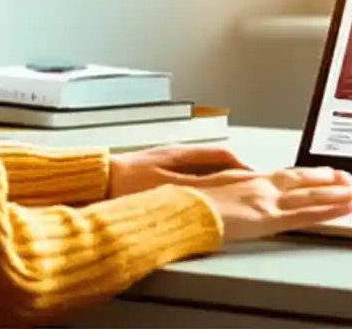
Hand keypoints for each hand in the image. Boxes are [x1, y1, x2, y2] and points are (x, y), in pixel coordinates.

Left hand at [108, 145, 254, 197]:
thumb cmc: (128, 183)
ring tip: (228, 194)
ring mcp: (165, 161)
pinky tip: (198, 197)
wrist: (95, 180)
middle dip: (232, 173)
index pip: (223, 155)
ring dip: (216, 178)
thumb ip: (200, 185)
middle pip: (214, 160)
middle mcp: (176, 153)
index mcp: (183, 153)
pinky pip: (187, 174)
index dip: (242, 167)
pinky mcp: (154, 171)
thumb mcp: (168, 185)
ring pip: (201, 167)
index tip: (255, 178)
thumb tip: (228, 183)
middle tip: (246, 188)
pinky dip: (200, 183)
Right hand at [196, 166, 351, 241]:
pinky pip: (306, 215)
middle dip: (328, 180)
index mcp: (245, 176)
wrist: (177, 208)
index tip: (321, 175)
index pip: (283, 176)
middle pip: (302, 180)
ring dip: (336, 193)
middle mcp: (260, 184)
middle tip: (349, 179)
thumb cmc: (184, 196)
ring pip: (311, 195)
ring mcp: (266, 200)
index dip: (305, 175)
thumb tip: (244, 172)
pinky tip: (344, 209)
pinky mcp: (267, 218)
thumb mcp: (206, 176)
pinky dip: (328, 210)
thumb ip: (228, 172)